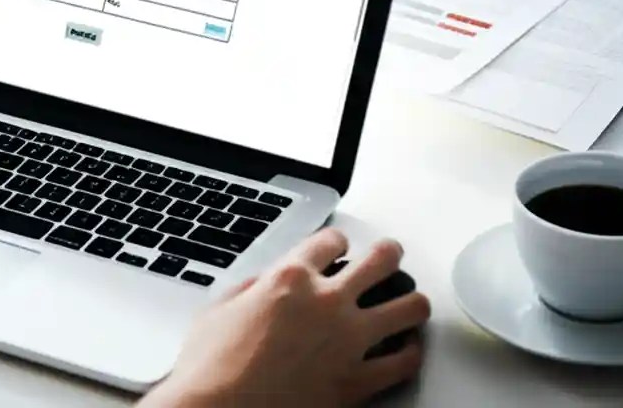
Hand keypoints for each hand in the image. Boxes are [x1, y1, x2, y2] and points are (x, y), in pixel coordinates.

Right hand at [140, 228, 429, 407]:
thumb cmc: (210, 368)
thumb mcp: (219, 310)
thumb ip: (250, 289)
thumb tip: (264, 285)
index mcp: (289, 278)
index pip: (331, 241)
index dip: (337, 242)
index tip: (339, 248)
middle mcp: (326, 301)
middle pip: (382, 259)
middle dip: (389, 254)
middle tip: (389, 257)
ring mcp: (348, 341)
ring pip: (410, 307)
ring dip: (412, 301)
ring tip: (411, 303)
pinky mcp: (359, 381)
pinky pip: (405, 362)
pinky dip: (410, 353)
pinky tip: (406, 350)